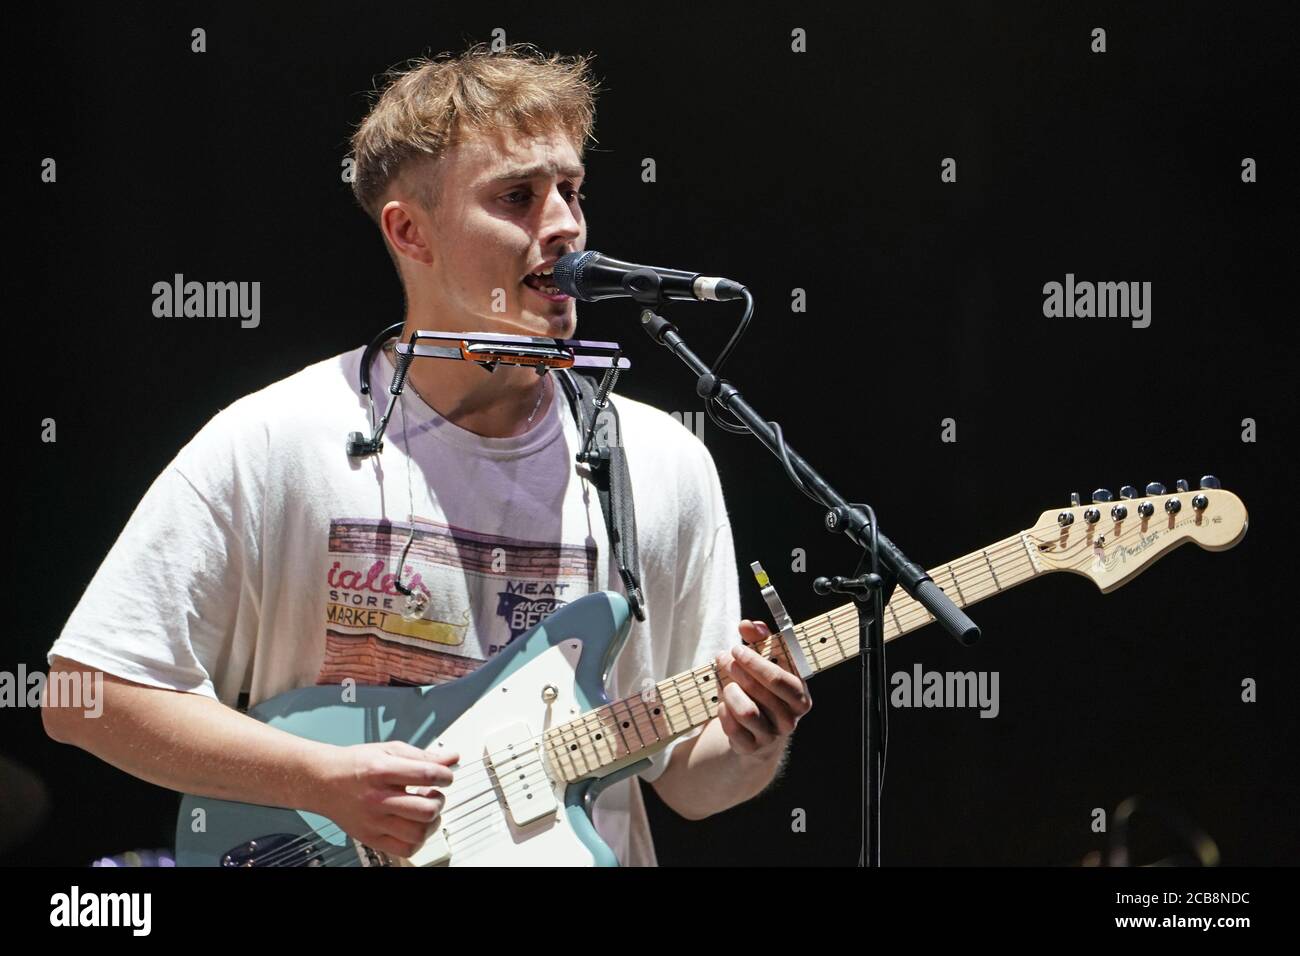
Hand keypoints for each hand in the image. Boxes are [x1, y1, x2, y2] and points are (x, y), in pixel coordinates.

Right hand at [313, 740, 458, 857]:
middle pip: (426, 809)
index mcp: (382, 771)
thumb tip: (451, 759)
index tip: (445, 776)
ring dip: (431, 822)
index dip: (445, 775)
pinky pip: (405, 849)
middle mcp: (377, 798)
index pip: (426, 775)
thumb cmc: (356, 764)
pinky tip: (414, 825)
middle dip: (439, 801)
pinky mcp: (370, 838)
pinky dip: (418, 840)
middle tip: (434, 795)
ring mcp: (373, 821)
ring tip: (424, 810)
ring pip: (418, 833)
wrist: (323, 780)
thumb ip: (422, 756)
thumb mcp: (390, 750)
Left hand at [713, 619, 811, 758]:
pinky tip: (722, 703)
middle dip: (739, 672)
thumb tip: (748, 625)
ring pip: (747, 712)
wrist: (759, 730)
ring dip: (731, 692)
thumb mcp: (766, 662)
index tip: (736, 649)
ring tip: (725, 683)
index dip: (756, 662)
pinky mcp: (752, 748)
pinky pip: (734, 730)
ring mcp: (772, 736)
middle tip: (723, 658)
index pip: (781, 678)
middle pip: (762, 692)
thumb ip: (760, 640)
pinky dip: (724, 713)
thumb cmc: (764, 688)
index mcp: (800, 696)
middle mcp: (790, 718)